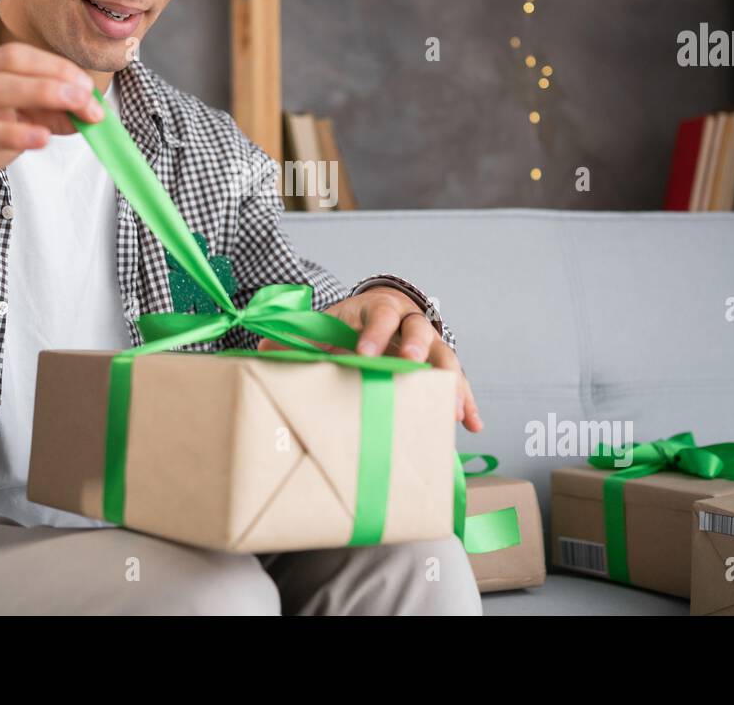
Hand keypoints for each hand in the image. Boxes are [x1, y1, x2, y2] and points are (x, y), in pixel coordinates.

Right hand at [0, 42, 104, 221]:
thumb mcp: (19, 123)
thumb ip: (52, 115)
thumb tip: (92, 111)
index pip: (22, 55)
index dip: (59, 68)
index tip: (89, 88)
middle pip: (9, 62)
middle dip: (54, 76)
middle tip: (86, 96)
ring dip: (41, 95)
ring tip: (74, 110)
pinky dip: (14, 133)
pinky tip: (41, 138)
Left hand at [258, 286, 482, 432]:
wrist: (369, 316)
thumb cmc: (344, 326)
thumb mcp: (322, 326)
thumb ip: (295, 340)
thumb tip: (261, 353)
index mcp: (377, 309)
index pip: (380, 315)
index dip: (374, 333)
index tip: (364, 353)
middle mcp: (409, 322)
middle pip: (420, 331)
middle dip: (418, 351)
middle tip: (411, 369)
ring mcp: (427, 343)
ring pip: (445, 357)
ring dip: (450, 383)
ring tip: (451, 411)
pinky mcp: (436, 366)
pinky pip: (456, 383)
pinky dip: (465, 401)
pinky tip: (472, 424)